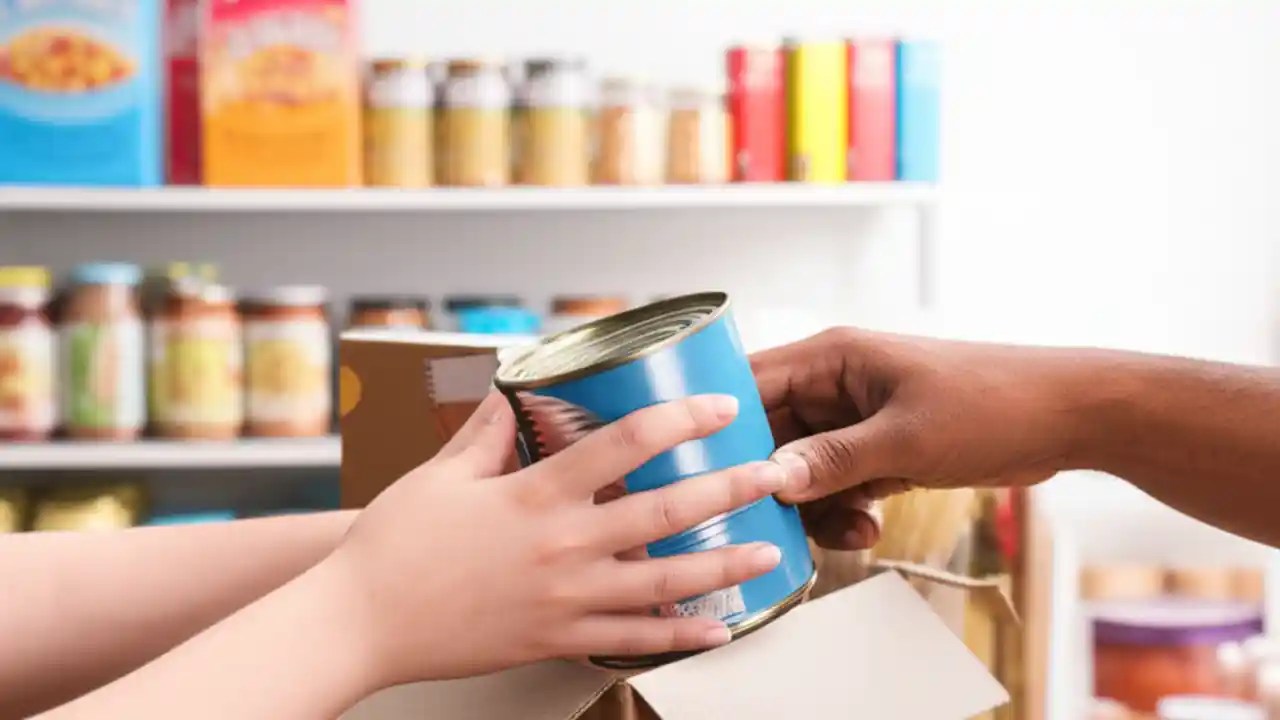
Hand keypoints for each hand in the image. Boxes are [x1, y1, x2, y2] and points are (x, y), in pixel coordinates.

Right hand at [325, 392, 785, 685]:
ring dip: (722, 565)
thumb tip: (511, 391)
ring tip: (766, 552)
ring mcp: (565, 599)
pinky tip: (717, 629)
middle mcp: (563, 545)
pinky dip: (680, 636)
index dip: (680, 419)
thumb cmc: (395, 546)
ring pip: (663, 580)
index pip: (625, 443)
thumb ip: (486, 432)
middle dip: (728, 489)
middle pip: (664, 511)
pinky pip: (631, 639)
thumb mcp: (441, 474)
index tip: (719, 408)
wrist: (360, 622)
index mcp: (536, 494)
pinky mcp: (557, 639)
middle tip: (774, 474)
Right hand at [753, 328, 1074, 548]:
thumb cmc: (991, 405)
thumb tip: (768, 480)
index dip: (722, 428)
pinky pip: (836, 485)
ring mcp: (855, 421)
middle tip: (775, 527)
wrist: (1066, 419)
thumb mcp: (906, 438)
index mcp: (832, 358)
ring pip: (801, 470)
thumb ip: (832, 461)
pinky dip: (843, 512)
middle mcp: (834, 386)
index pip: (750, 386)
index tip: (706, 477)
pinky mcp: (877, 450)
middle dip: (773, 484)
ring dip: (815, 507)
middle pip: (770, 437)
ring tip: (852, 531)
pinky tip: (869, 528)